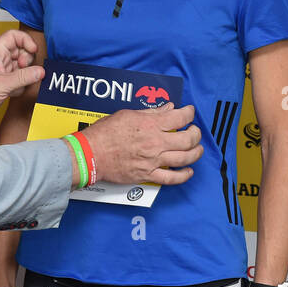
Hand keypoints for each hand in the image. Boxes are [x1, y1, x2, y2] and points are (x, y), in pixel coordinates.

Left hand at [0, 29, 44, 121]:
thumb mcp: (1, 84)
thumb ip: (23, 77)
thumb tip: (40, 71)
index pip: (14, 36)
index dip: (26, 41)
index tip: (33, 52)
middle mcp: (0, 60)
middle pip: (21, 51)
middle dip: (28, 61)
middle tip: (25, 71)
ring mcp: (2, 72)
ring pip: (22, 67)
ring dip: (25, 76)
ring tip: (19, 84)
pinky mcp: (3, 84)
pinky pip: (19, 80)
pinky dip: (21, 86)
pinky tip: (13, 93)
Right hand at [82, 104, 202, 185]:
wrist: (90, 154)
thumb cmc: (104, 133)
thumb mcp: (127, 114)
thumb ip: (150, 113)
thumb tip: (168, 108)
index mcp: (151, 124)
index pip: (180, 117)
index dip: (189, 113)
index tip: (190, 112)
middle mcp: (156, 142)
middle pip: (188, 139)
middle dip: (196, 134)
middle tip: (195, 131)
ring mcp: (153, 160)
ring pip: (185, 158)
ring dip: (195, 153)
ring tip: (197, 149)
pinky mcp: (147, 175)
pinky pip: (171, 178)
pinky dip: (183, 175)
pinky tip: (188, 171)